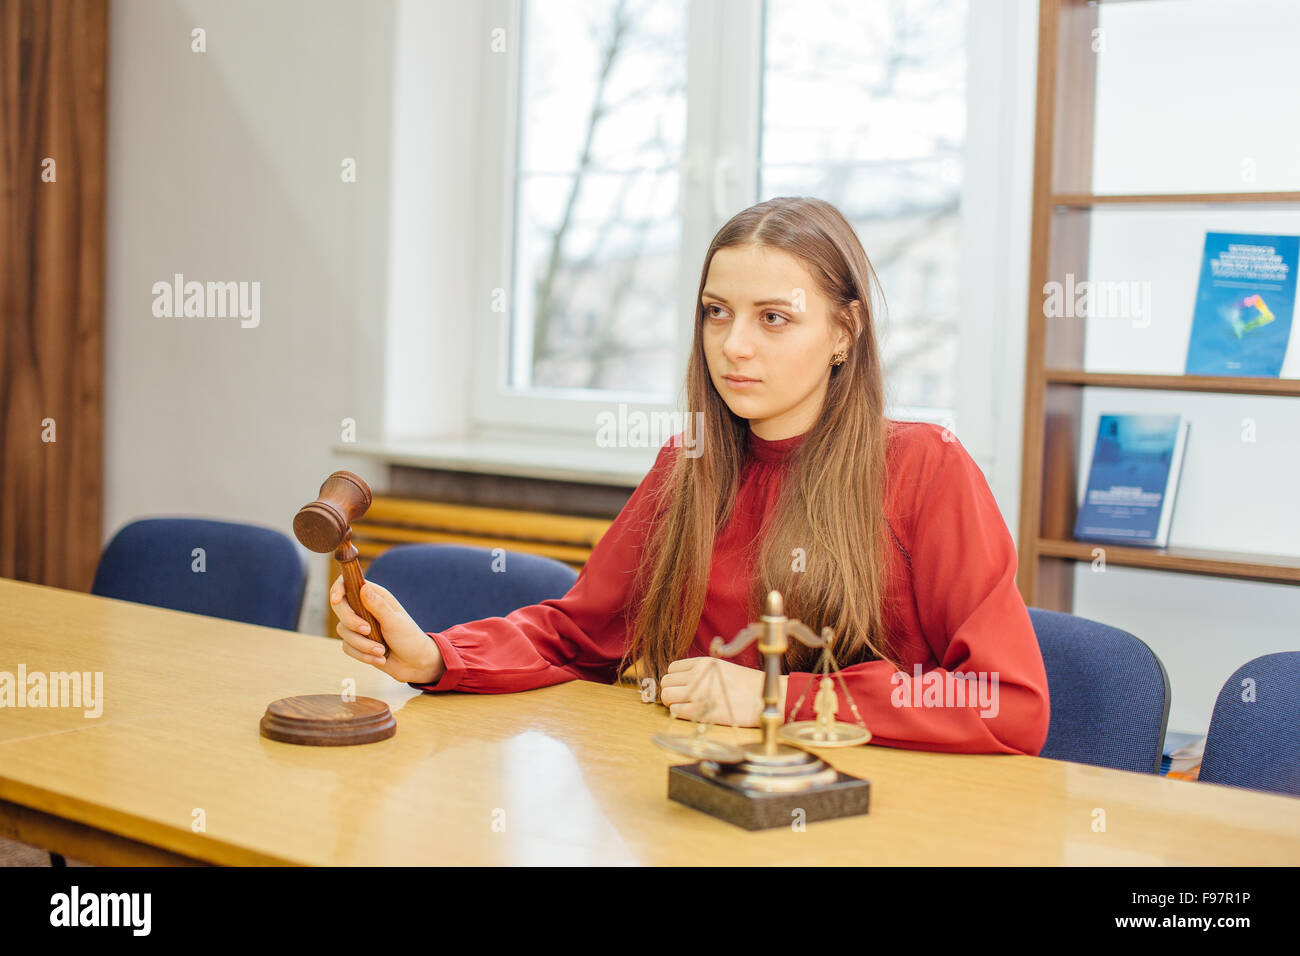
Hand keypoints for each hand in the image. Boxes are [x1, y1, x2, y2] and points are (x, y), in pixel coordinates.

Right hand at [330, 575, 444, 683]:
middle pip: (339, 608)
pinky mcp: (357, 643)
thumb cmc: (409, 638)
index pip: (348, 584)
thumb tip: (363, 588)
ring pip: (343, 631)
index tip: (336, 600)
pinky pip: (347, 647)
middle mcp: (365, 609)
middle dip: (351, 622)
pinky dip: (363, 655)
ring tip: (382, 650)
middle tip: (367, 631)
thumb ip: (378, 606)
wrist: (415, 663)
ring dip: (363, 644)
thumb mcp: (395, 621)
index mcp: (376, 597)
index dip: (338, 589)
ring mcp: (359, 626)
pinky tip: (380, 658)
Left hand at [658, 657, 786, 727]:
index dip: (675, 679)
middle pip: (666, 682)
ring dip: (672, 702)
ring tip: (684, 706)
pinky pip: (674, 710)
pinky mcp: (699, 711)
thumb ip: (702, 670)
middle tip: (680, 698)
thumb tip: (683, 680)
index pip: (673, 668)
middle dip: (670, 690)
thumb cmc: (746, 685)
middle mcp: (697, 675)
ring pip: (666, 695)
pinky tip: (691, 713)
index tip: (681, 686)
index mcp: (703, 663)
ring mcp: (696, 693)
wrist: (762, 698)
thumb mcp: (722, 667)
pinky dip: (678, 713)